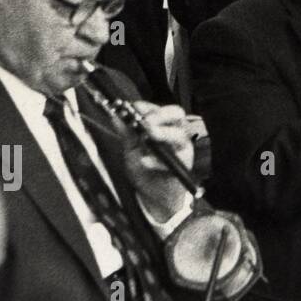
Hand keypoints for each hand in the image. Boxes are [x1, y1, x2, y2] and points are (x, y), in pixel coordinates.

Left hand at [122, 101, 197, 221]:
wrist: (154, 194)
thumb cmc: (145, 169)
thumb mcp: (131, 149)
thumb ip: (126, 133)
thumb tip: (115, 117)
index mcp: (164, 125)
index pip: (159, 108)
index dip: (146, 106)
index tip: (131, 108)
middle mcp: (176, 132)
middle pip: (176, 113)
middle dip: (159, 115)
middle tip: (143, 122)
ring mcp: (183, 147)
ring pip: (179, 134)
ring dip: (162, 133)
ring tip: (146, 137)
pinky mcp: (184, 163)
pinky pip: (175, 157)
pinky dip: (157, 160)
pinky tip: (145, 161)